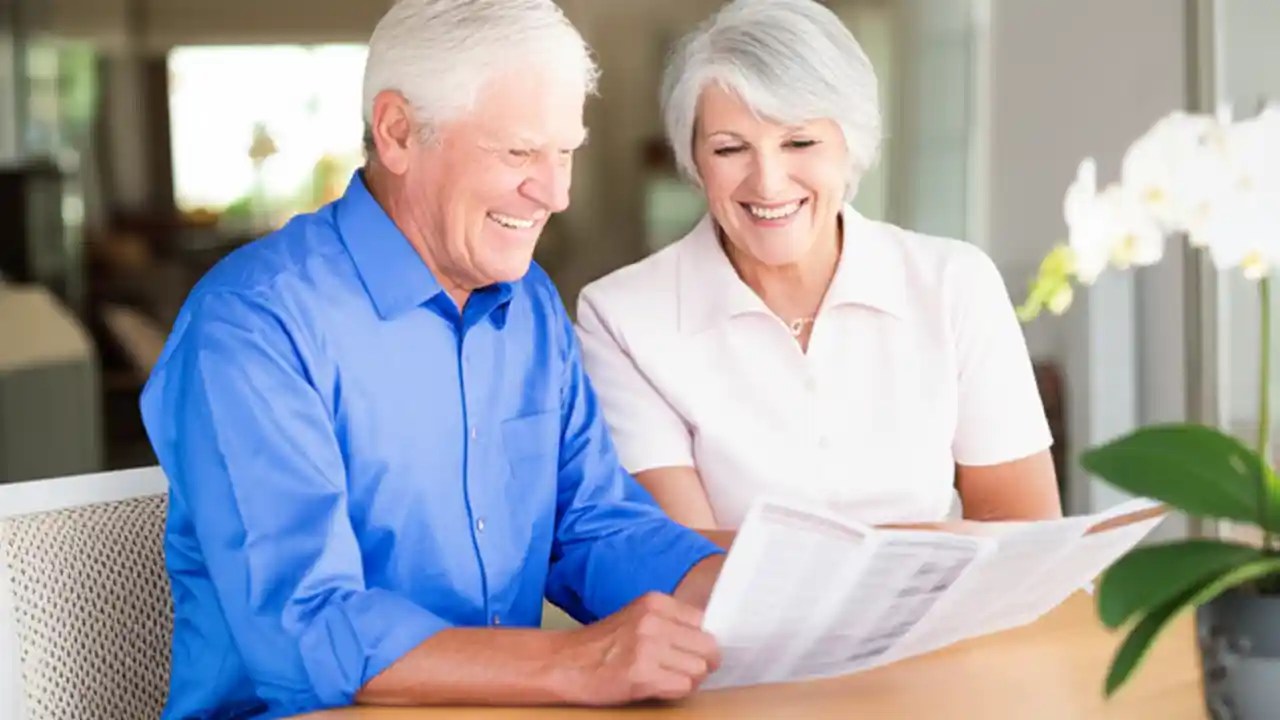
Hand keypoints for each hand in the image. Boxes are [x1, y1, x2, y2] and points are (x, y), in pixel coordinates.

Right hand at [549, 592, 720, 704]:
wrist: (565, 662)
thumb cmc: (602, 644)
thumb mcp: (638, 617)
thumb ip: (670, 621)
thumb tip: (707, 639)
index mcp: (655, 602)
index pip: (703, 622)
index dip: (700, 641)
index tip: (690, 651)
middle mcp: (654, 621)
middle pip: (708, 646)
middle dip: (702, 662)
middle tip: (685, 670)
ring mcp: (648, 648)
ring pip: (699, 669)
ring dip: (690, 679)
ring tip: (669, 679)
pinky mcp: (642, 675)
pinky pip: (683, 687)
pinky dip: (676, 691)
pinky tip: (659, 687)